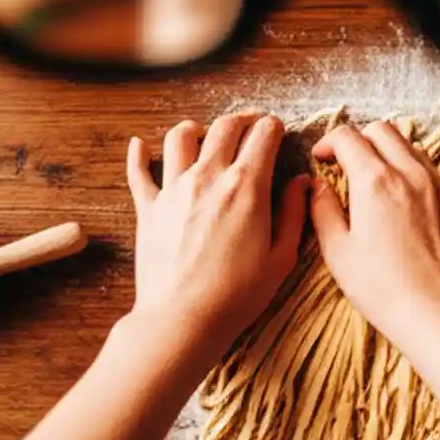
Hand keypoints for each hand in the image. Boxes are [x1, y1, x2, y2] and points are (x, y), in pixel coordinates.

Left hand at [126, 112, 309, 349]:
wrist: (183, 319)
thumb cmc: (237, 295)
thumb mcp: (281, 257)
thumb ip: (293, 213)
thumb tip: (301, 183)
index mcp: (246, 186)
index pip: (263, 134)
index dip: (274, 127)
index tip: (277, 132)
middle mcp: (208, 177)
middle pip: (224, 126)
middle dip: (242, 120)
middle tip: (250, 127)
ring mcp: (174, 189)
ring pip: (181, 137)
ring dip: (196, 129)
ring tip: (204, 136)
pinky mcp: (148, 208)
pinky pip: (138, 171)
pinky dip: (138, 153)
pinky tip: (140, 145)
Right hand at [310, 122, 439, 341]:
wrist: (436, 313)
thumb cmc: (382, 288)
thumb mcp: (337, 252)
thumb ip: (322, 210)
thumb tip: (316, 186)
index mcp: (373, 182)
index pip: (347, 138)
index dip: (328, 142)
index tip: (321, 158)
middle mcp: (408, 173)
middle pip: (382, 132)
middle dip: (359, 139)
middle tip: (346, 162)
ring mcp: (439, 186)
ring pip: (414, 145)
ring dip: (392, 147)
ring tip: (381, 165)